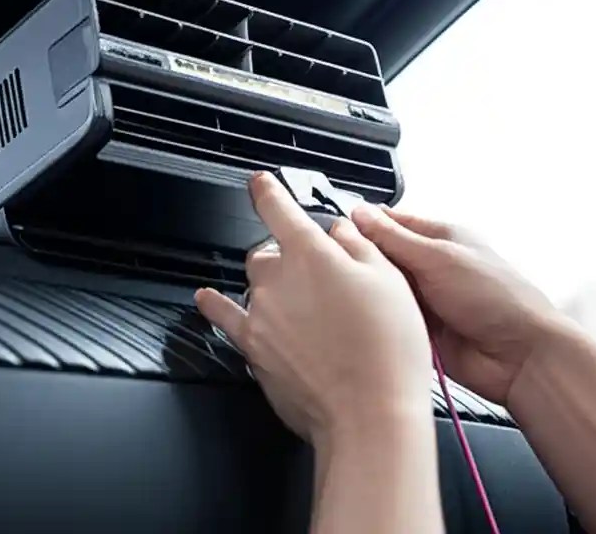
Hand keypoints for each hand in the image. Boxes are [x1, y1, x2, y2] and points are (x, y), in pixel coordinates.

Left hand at [195, 173, 435, 443]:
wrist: (368, 413)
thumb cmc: (388, 350)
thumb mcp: (390, 280)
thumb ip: (357, 246)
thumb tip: (338, 230)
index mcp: (311, 253)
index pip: (278, 208)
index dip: (267, 190)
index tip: (260, 182)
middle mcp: (277, 278)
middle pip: (267, 251)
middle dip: (286, 256)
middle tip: (318, 277)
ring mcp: (260, 314)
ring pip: (255, 284)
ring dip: (272, 286)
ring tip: (304, 307)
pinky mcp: (252, 348)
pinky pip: (224, 317)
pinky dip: (214, 305)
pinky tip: (206, 299)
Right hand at [351, 204, 568, 405]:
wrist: (518, 357)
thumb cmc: (496, 298)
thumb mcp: (439, 258)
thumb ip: (395, 238)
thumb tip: (360, 213)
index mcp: (439, 238)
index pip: (390, 223)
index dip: (361, 225)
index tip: (330, 231)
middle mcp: (429, 267)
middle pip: (381, 258)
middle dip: (361, 262)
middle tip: (329, 266)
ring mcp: (423, 299)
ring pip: (381, 291)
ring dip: (367, 293)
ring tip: (337, 292)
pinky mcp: (418, 330)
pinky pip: (388, 319)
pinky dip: (376, 319)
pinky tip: (355, 318)